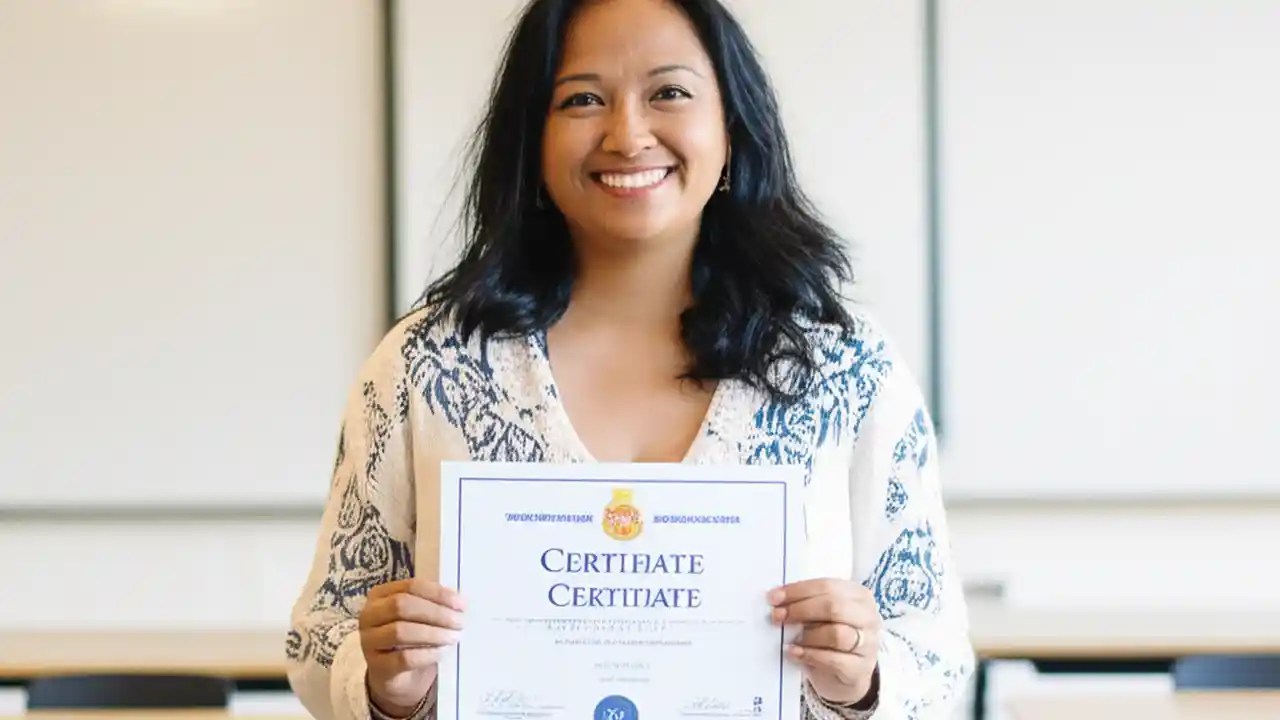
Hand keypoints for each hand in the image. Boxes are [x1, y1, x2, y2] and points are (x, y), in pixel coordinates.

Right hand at [359, 578, 464, 715]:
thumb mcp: (418, 617)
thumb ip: (433, 605)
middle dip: (436, 613)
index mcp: (379, 595)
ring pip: (401, 631)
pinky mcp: (377, 666)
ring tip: (454, 636)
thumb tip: (458, 602)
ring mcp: (369, 642)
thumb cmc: (409, 639)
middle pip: (402, 606)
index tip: (460, 603)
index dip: (437, 593)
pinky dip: (428, 653)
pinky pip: (404, 658)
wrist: (394, 676)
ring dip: (433, 633)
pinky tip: (443, 651)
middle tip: (459, 621)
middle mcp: (369, 615)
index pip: (410, 586)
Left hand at [768, 578, 881, 705]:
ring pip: (836, 634)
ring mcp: (868, 644)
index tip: (774, 597)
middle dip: (800, 610)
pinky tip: (795, 653)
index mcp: (858, 596)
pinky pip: (835, 660)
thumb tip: (777, 598)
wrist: (844, 675)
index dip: (798, 591)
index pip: (827, 586)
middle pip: (834, 607)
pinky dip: (810, 655)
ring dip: (807, 635)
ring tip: (789, 639)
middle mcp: (868, 617)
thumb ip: (807, 604)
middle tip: (777, 616)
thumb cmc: (828, 638)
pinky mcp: (860, 669)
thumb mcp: (821, 617)